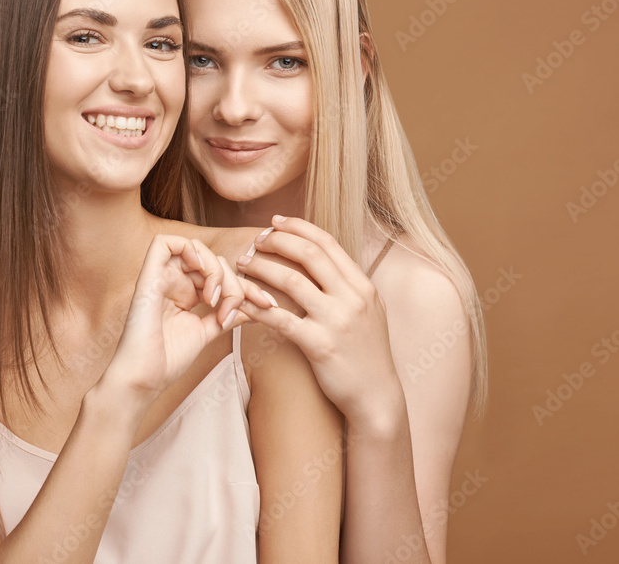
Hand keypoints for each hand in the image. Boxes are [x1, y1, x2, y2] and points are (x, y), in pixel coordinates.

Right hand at [100, 234, 275, 408]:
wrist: (144, 379)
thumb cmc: (167, 361)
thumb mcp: (207, 332)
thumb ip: (228, 315)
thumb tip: (256, 305)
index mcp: (185, 294)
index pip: (223, 274)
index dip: (248, 286)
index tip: (267, 304)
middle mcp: (173, 282)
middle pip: (214, 260)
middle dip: (234, 282)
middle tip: (232, 309)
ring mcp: (160, 277)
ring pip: (196, 248)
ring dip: (215, 269)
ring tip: (214, 299)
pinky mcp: (148, 276)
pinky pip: (164, 243)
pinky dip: (189, 250)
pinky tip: (200, 273)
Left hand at [235, 216, 404, 427]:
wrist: (377, 396)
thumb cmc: (367, 353)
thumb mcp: (369, 311)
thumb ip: (347, 285)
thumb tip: (323, 259)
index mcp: (362, 285)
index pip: (327, 242)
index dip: (298, 227)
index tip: (275, 222)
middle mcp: (352, 298)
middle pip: (309, 254)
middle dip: (277, 242)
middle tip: (255, 241)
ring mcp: (336, 321)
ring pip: (291, 282)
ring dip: (261, 268)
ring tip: (242, 266)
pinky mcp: (319, 345)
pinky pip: (280, 319)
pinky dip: (256, 308)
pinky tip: (240, 304)